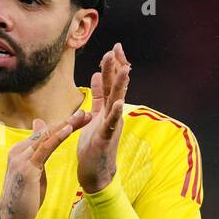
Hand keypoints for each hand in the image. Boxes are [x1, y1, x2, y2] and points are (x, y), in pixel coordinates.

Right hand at [0, 110, 89, 218]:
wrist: (11, 217)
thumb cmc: (24, 197)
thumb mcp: (34, 172)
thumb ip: (39, 155)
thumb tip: (42, 142)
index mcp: (21, 151)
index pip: (44, 133)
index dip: (63, 125)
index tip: (80, 119)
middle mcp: (19, 151)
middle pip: (46, 132)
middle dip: (68, 121)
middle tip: (85, 113)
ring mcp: (21, 158)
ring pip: (46, 137)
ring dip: (66, 125)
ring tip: (81, 117)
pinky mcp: (27, 168)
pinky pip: (44, 148)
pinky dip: (57, 137)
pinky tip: (68, 129)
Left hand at [76, 42, 130, 193]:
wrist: (96, 171)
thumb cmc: (94, 144)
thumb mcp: (94, 115)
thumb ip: (97, 96)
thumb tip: (95, 75)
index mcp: (108, 107)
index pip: (111, 82)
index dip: (112, 65)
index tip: (114, 47)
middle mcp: (113, 114)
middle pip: (115, 86)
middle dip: (116, 67)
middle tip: (117, 48)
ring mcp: (111, 125)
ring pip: (117, 102)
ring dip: (121, 85)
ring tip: (124, 69)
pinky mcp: (106, 138)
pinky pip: (111, 124)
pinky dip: (115, 113)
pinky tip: (119, 103)